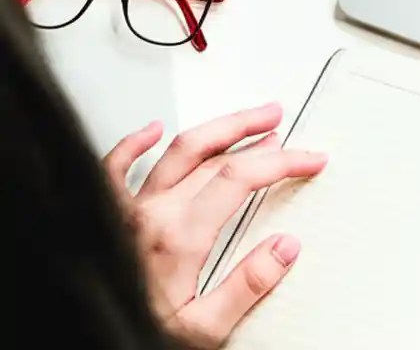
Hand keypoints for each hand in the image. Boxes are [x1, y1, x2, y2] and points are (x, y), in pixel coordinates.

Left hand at [104, 103, 326, 348]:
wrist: (84, 342)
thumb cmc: (136, 333)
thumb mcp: (202, 329)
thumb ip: (246, 287)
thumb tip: (284, 248)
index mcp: (179, 237)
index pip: (240, 178)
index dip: (282, 162)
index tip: (308, 160)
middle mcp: (152, 215)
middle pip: (214, 157)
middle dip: (255, 136)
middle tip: (280, 124)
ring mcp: (127, 212)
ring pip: (177, 152)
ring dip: (216, 129)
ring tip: (243, 119)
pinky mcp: (108, 217)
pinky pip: (115, 167)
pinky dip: (134, 143)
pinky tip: (152, 130)